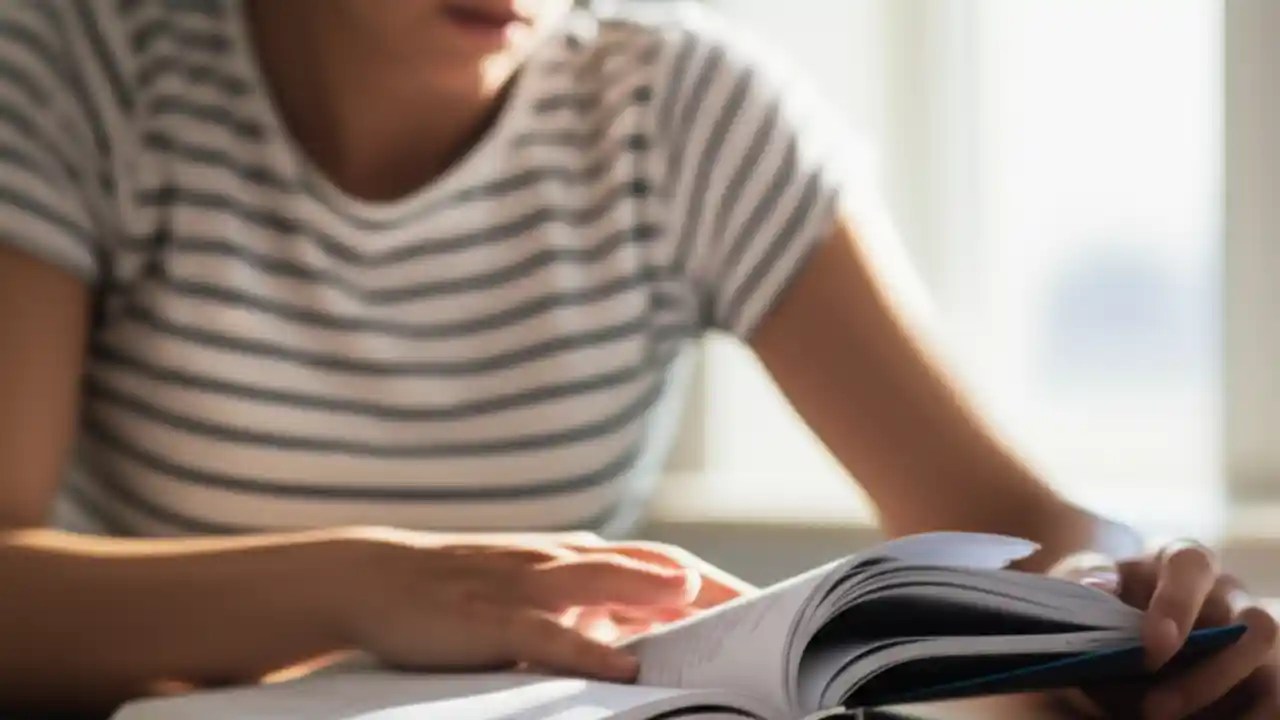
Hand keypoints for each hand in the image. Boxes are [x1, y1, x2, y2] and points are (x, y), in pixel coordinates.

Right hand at [336, 529, 738, 680]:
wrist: (380, 577)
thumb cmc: (466, 591)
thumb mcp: (538, 597)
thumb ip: (592, 610)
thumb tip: (649, 640)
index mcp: (579, 557)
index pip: (664, 565)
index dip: (716, 584)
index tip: (764, 608)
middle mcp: (564, 562)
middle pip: (652, 568)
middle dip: (708, 589)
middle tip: (761, 615)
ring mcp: (529, 585)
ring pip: (605, 584)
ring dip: (656, 596)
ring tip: (708, 613)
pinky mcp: (494, 616)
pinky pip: (550, 634)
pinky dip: (590, 649)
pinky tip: (623, 667)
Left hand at [1052, 542, 1278, 717]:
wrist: (1107, 632)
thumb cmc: (1100, 599)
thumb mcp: (1082, 584)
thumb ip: (1086, 578)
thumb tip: (1100, 584)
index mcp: (1183, 562)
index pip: (1193, 566)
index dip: (1178, 604)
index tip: (1152, 646)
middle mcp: (1229, 594)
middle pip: (1250, 625)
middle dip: (1207, 674)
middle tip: (1152, 709)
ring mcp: (1250, 635)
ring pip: (1267, 666)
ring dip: (1221, 700)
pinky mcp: (1260, 676)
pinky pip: (1273, 698)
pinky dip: (1251, 717)